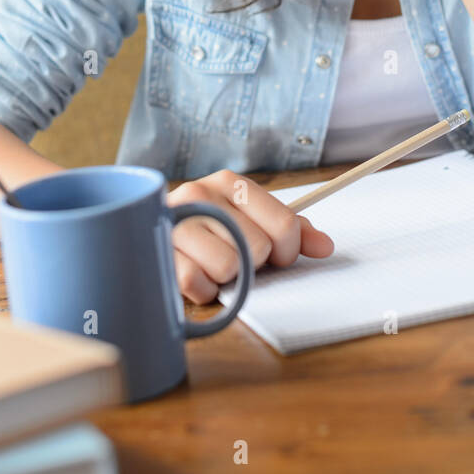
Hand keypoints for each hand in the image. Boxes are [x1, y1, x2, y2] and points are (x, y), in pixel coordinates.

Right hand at [166, 168, 334, 304]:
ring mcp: (178, 221)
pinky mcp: (158, 250)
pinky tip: (197, 277)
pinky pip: (197, 283)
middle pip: (257, 249)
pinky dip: (203, 290)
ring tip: (213, 266)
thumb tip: (325, 246)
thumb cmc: (212, 232)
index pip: (284, 225)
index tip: (277, 256)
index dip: (287, 251)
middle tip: (236, 259)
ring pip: (229, 266)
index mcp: (231, 183)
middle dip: (252, 264)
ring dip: (226, 277)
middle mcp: (202, 194)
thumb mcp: (253, 222)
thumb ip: (292, 231)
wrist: (148, 235)